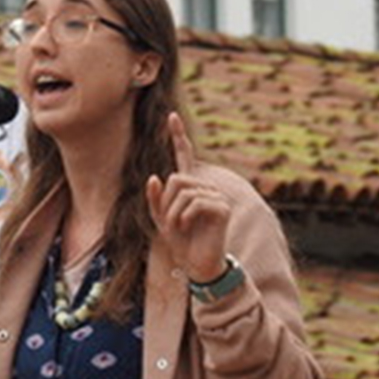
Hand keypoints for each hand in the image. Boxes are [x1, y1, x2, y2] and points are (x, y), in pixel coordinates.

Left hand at [146, 112, 231, 283]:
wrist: (197, 263)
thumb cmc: (180, 241)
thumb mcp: (160, 218)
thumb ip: (155, 199)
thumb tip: (155, 177)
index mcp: (190, 186)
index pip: (184, 156)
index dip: (178, 136)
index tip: (172, 115)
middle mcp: (204, 186)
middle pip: (176, 179)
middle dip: (165, 203)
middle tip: (169, 222)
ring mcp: (215, 195)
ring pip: (183, 192)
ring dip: (173, 212)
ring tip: (178, 226)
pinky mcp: (222, 207)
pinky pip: (195, 203)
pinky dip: (184, 217)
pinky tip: (187, 226)